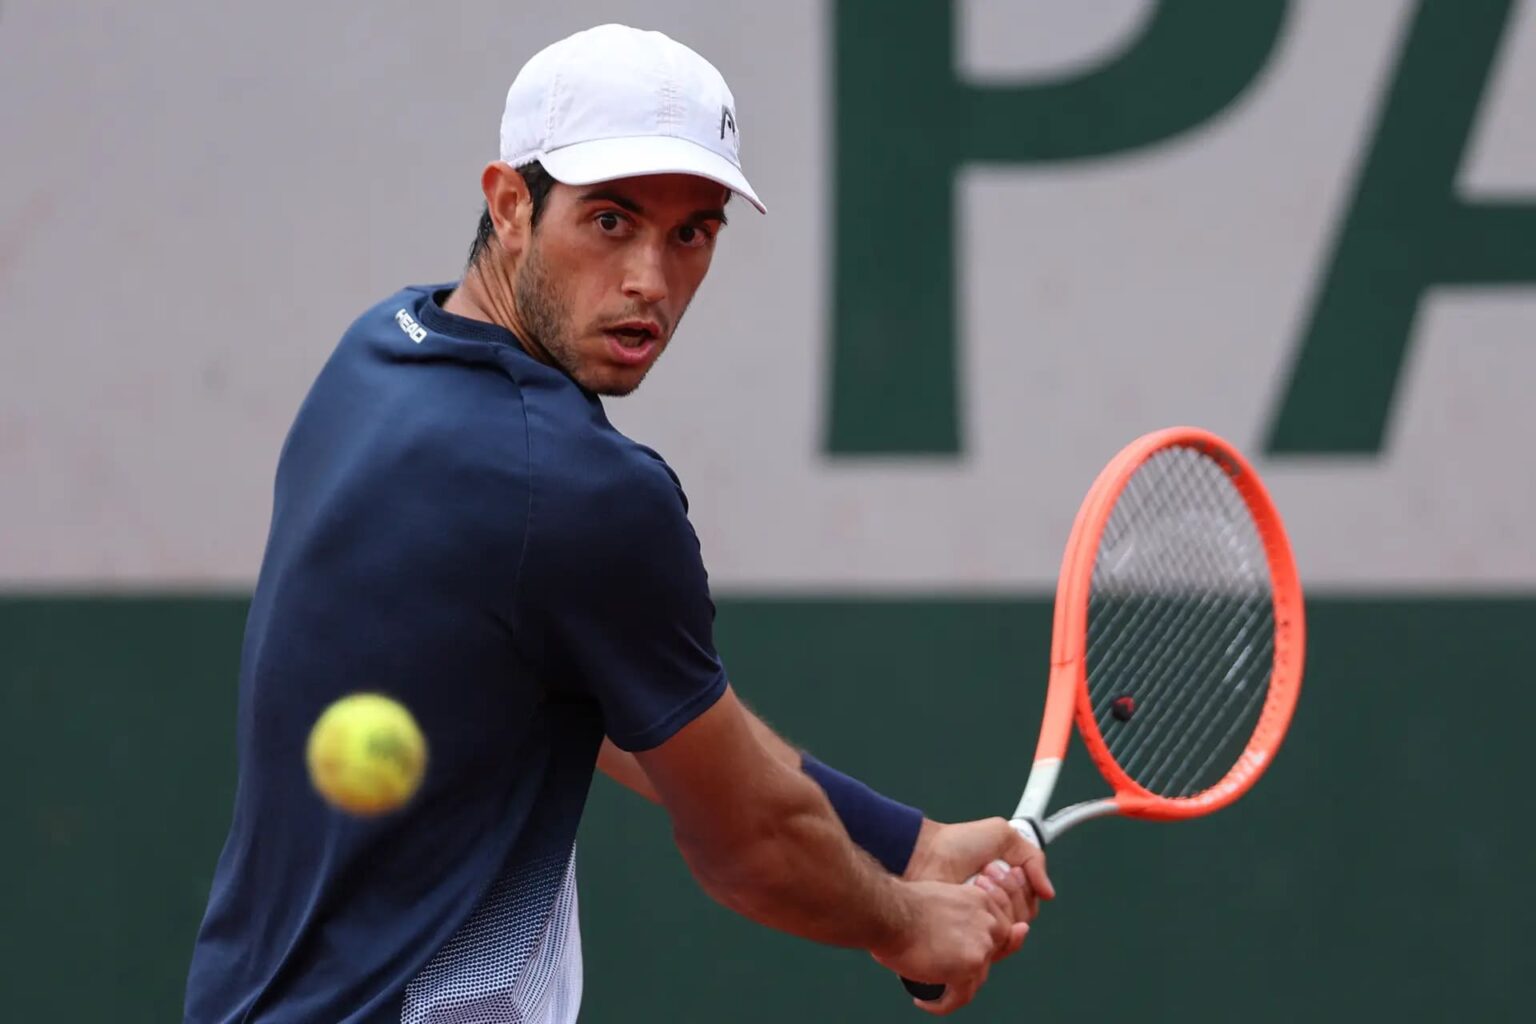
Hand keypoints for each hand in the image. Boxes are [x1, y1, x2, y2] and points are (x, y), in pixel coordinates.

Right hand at [872, 879, 1024, 1015]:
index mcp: (979, 900)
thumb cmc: (900, 905)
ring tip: (931, 987)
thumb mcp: (938, 898)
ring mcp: (980, 945)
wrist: (887, 912)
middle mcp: (986, 921)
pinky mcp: (968, 967)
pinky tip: (924, 1003)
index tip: (962, 955)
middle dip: (971, 966)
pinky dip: (942, 1004)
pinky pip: (961, 997)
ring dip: (956, 986)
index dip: (980, 946)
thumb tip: (948, 936)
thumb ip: (953, 914)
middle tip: (945, 971)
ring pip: (977, 978)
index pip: (995, 931)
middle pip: (990, 955)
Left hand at [905, 818, 1054, 929]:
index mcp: (1007, 885)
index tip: (1008, 867)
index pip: (1032, 899)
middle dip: (1010, 889)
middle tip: (988, 870)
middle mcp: (997, 904)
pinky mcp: (969, 934)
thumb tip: (1048, 892)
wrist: (927, 855)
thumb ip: (1034, 858)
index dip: (1024, 884)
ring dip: (999, 899)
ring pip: (1011, 927)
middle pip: (1025, 914)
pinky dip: (988, 915)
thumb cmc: (957, 843)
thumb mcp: (1003, 835)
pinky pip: (993, 940)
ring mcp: (982, 919)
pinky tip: (975, 893)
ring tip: (979, 879)